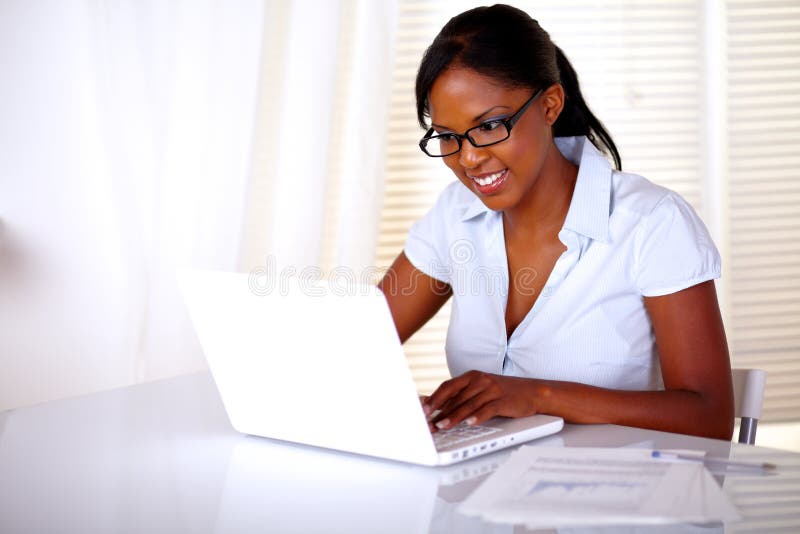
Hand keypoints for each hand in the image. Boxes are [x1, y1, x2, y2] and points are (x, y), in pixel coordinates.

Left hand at [422, 371, 542, 430]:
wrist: (533, 392)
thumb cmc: (503, 393)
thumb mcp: (480, 390)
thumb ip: (461, 396)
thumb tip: (436, 407)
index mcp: (471, 376)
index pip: (448, 386)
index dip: (434, 398)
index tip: (421, 410)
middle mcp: (480, 380)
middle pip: (455, 396)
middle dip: (439, 410)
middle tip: (426, 422)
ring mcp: (492, 389)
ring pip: (468, 404)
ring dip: (454, 417)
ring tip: (442, 426)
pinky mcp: (503, 400)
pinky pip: (488, 409)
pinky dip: (477, 417)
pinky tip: (469, 424)